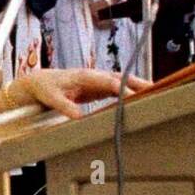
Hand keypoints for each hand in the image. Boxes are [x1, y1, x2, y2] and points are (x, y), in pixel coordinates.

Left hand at [15, 67, 150, 118]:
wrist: (36, 83)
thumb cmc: (44, 87)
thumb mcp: (52, 98)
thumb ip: (65, 106)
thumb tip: (78, 117)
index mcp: (85, 76)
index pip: (109, 82)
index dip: (124, 89)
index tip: (135, 97)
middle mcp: (93, 76)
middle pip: (121, 77)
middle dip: (138, 83)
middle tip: (157, 90)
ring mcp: (96, 81)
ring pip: (121, 81)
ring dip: (137, 86)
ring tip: (155, 94)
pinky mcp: (96, 88)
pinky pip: (116, 89)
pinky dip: (128, 92)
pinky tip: (139, 99)